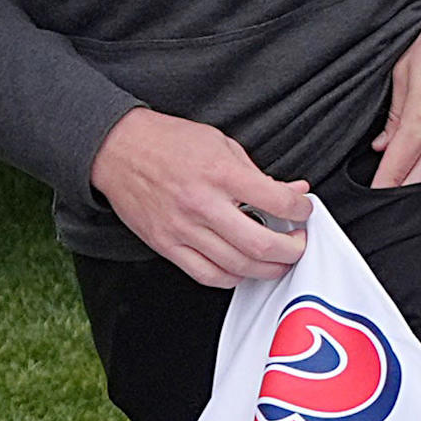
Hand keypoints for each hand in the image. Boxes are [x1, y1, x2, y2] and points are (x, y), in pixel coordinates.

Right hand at [91, 110, 311, 286]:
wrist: (117, 149)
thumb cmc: (168, 142)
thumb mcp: (222, 144)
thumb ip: (258, 173)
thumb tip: (293, 192)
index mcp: (220, 174)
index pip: (277, 202)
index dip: (301, 210)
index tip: (303, 211)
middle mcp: (202, 205)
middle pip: (261, 245)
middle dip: (292, 250)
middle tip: (298, 244)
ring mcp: (182, 229)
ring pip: (237, 266)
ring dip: (267, 268)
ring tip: (277, 259)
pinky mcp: (165, 244)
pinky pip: (206, 275)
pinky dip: (232, 277)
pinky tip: (243, 268)